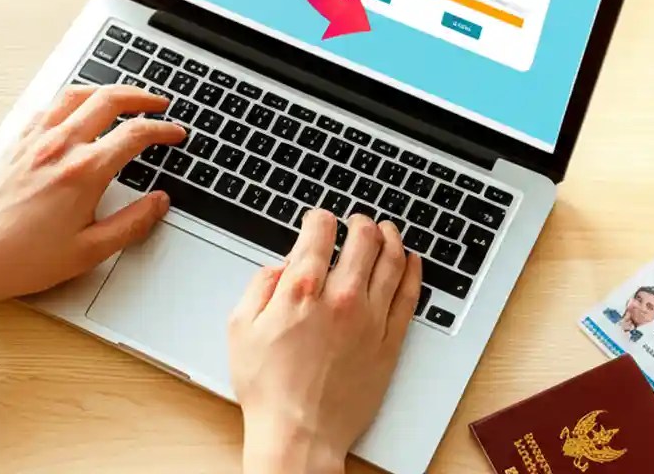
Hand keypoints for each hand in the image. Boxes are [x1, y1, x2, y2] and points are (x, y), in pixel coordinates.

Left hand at [0, 84, 185, 307]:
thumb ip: (132, 223)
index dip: (163, 130)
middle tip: (159, 104)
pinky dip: (71, 100)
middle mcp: (59, 147)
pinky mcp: (14, 144)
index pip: (135, 134)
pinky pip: (48, 107)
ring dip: (106, 90)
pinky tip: (76, 109)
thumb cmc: (23, 260)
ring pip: (76, 95)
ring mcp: (33, 141)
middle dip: (141, 97)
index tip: (175, 133)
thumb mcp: (90, 251)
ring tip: (123, 96)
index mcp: (83, 172)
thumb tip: (158, 203)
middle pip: (109, 100)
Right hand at [229, 210, 422, 473]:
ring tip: (387, 229)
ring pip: (392, 261)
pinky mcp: (388, 343)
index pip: (320, 232)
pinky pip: (409, 297)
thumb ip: (259, 287)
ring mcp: (369, 320)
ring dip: (391, 237)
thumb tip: (279, 266)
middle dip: (359, 222)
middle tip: (357, 221)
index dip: (319, 218)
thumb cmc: (268, 389)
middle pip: (363, 239)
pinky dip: (413, 272)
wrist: (299, 435)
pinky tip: (412, 261)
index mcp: (300, 291)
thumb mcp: (241, 329)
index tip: (319, 220)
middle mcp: (340, 299)